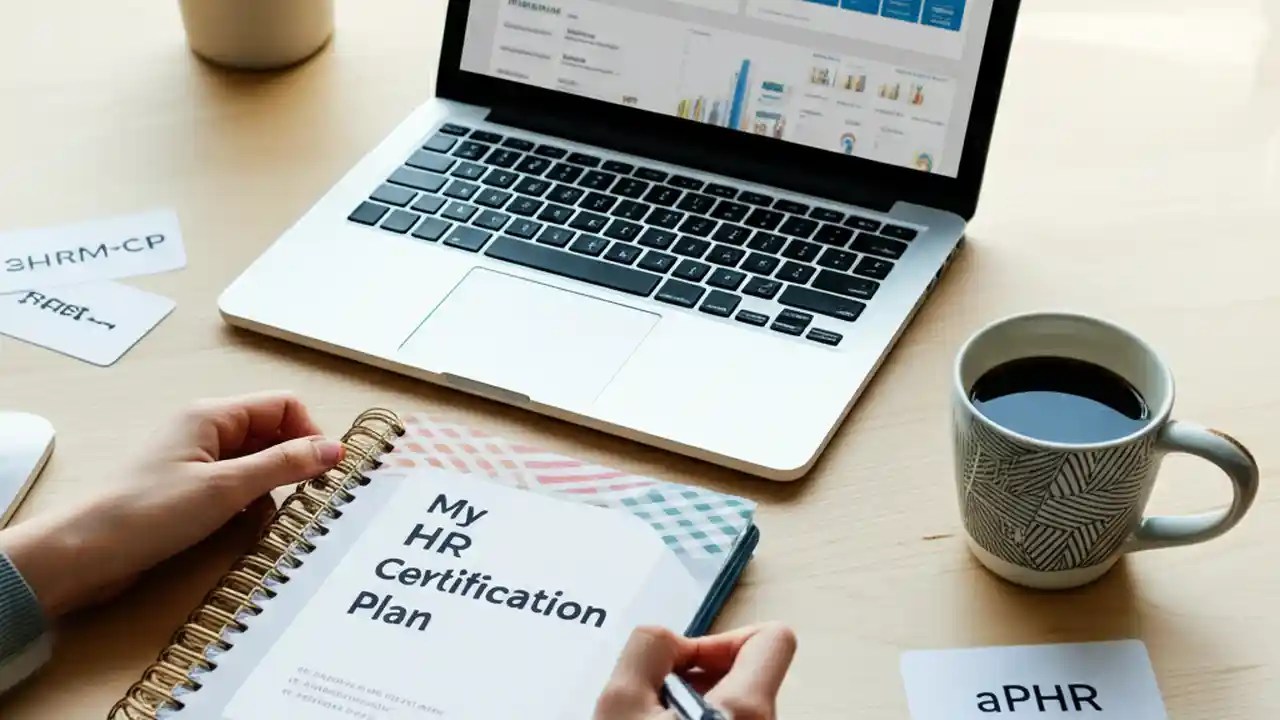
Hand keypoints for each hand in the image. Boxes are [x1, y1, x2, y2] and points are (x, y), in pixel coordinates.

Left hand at [0, 392, 344, 616]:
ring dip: (270, 489)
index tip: (324, 472)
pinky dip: (248, 505)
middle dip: (292, 465)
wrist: (83, 554)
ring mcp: (195, 461)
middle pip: (272, 434)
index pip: (283, 406)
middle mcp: (205, 430)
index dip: (309, 435)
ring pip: (256, 464)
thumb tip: (334, 449)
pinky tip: (242, 527)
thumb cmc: (148, 514)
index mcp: (212, 415)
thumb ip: (284, 465)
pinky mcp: (187, 490)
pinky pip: (236, 487)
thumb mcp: (226, 488)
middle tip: (304, 499)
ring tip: (264, 518)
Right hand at [594, 623, 796, 719]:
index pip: (774, 638)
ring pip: (731, 704)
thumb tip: (669, 644)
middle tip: (652, 701)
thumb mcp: (621, 702)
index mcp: (747, 709)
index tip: (685, 662)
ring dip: (691, 705)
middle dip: (696, 677)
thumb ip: (648, 647)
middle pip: (744, 674)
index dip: (722, 638)